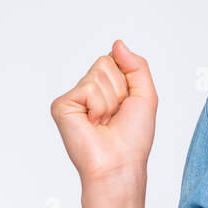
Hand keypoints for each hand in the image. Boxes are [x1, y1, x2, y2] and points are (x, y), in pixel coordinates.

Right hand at [50, 39, 157, 184]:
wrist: (120, 163)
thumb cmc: (133, 138)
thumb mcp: (146, 95)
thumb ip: (136, 66)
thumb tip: (118, 43)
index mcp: (105, 88)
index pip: (116, 60)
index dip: (129, 82)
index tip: (127, 106)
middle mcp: (87, 91)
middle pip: (106, 63)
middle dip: (120, 89)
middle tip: (116, 115)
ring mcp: (73, 98)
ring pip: (98, 74)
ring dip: (111, 100)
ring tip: (106, 121)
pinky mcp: (62, 105)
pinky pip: (88, 88)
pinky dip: (99, 106)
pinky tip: (93, 123)